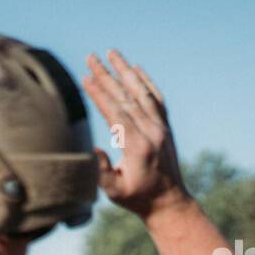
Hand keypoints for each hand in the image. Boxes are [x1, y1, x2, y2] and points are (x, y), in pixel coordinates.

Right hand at [82, 50, 189, 219]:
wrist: (168, 202)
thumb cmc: (136, 199)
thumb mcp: (114, 192)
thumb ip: (103, 172)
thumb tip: (93, 150)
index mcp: (136, 147)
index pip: (115, 113)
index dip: (99, 94)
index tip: (86, 77)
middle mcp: (151, 132)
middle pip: (126, 97)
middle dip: (107, 75)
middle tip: (91, 57)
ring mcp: (161, 127)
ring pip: (142, 92)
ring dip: (125, 71)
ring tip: (112, 53)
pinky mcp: (165, 127)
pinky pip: (156, 98)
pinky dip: (146, 81)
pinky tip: (136, 68)